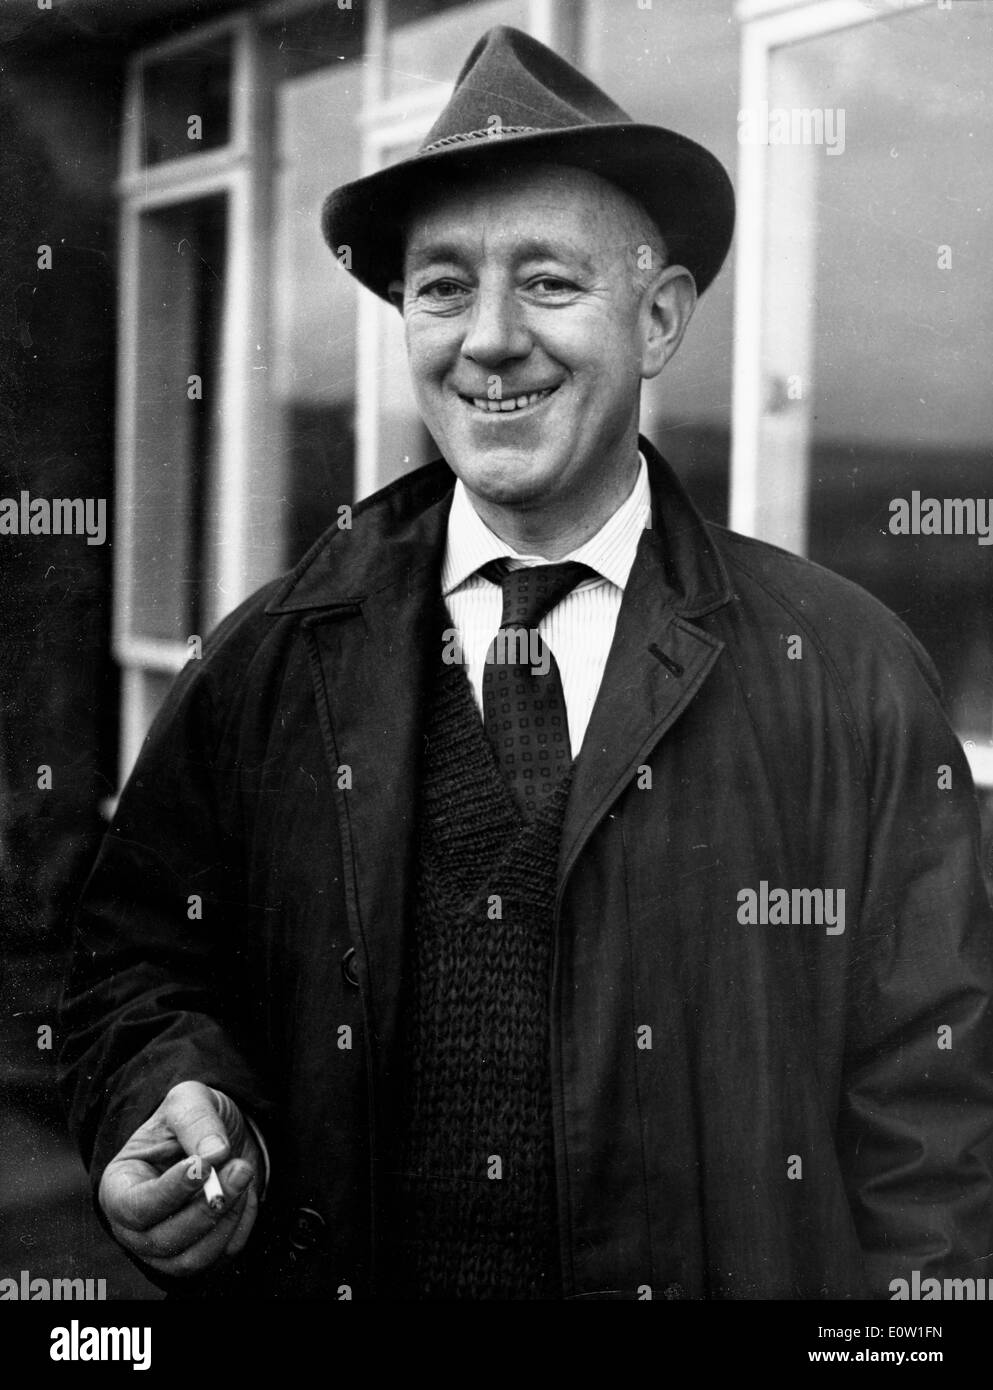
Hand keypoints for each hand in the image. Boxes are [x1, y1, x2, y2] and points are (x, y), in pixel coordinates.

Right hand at [98, 1081, 261, 1276]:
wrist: (219, 1141)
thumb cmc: (192, 1120)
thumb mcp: (189, 1101)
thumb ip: (196, 1120)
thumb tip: (215, 1154)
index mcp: (119, 1187)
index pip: (135, 1207)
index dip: (170, 1192)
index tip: (203, 1167)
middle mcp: (134, 1228)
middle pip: (163, 1239)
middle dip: (207, 1206)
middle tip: (241, 1168)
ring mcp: (163, 1250)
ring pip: (192, 1258)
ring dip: (226, 1219)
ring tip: (243, 1174)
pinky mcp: (197, 1257)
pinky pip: (220, 1257)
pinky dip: (240, 1226)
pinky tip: (244, 1194)